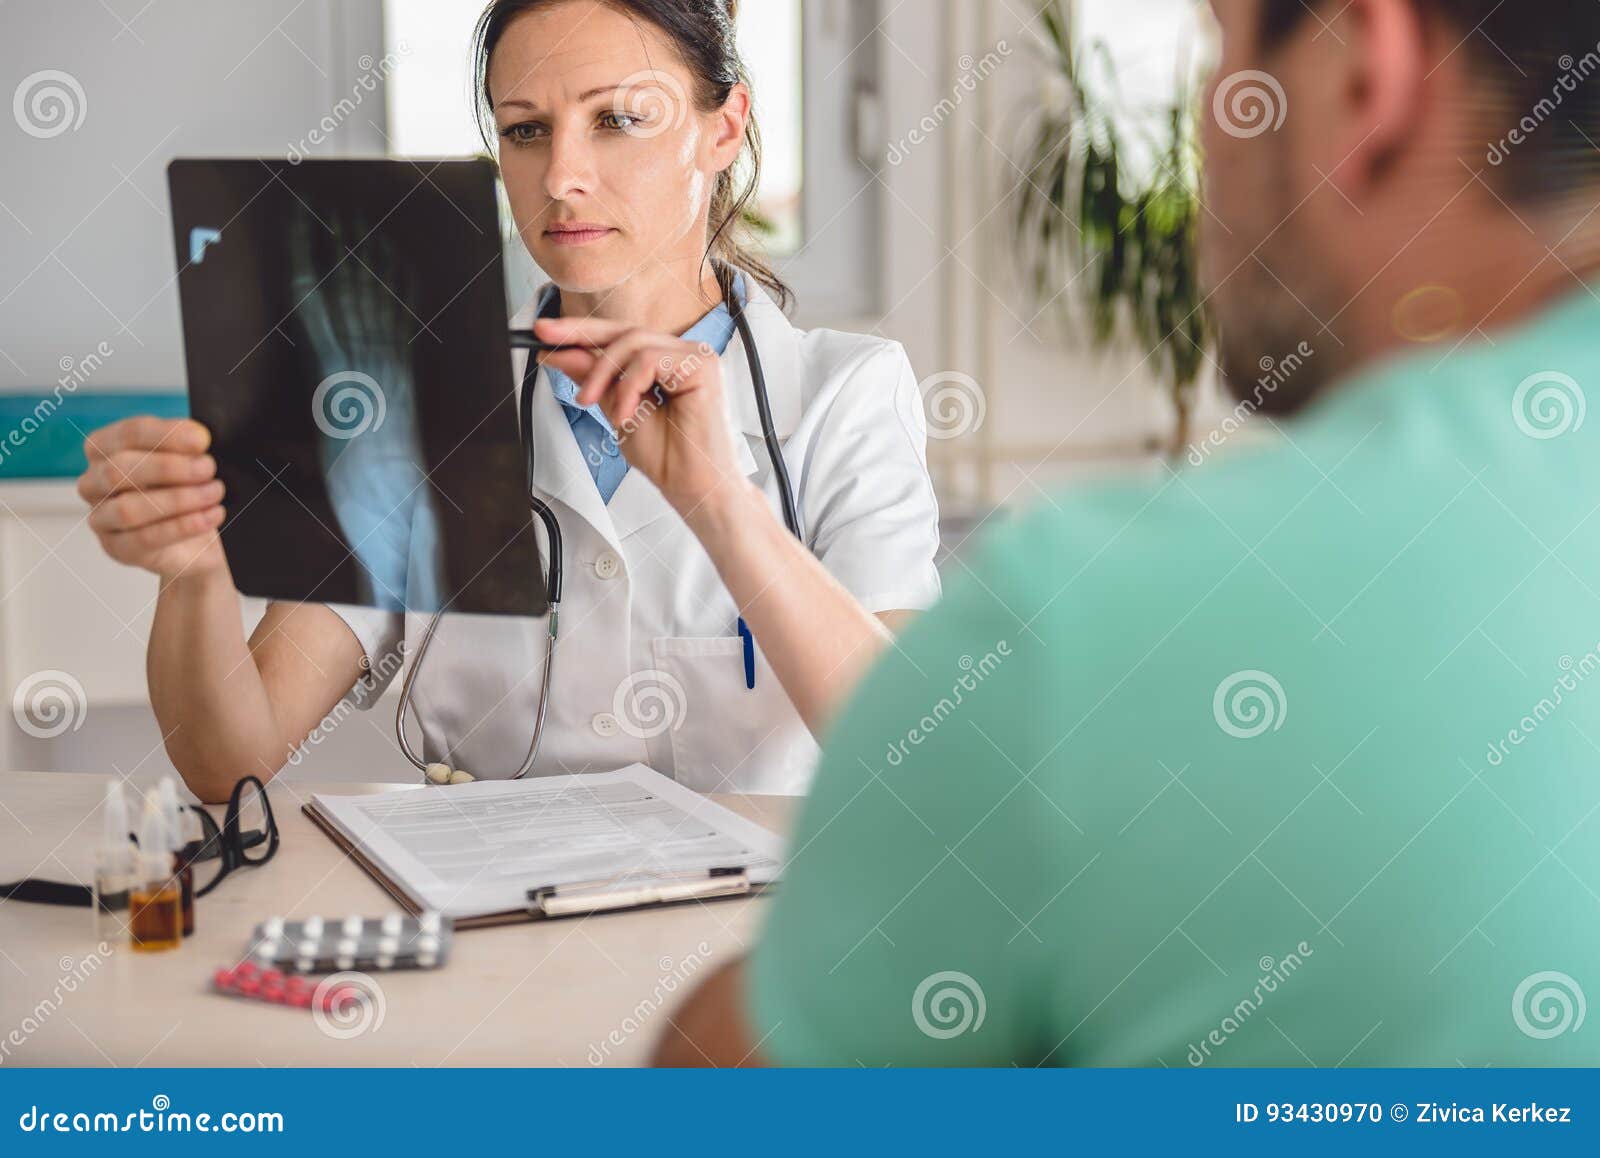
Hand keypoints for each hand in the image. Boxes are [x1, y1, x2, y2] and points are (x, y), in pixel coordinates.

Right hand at [77, 417, 227, 580]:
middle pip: (118, 469)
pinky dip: (183, 526)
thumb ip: (188, 447)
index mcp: (105, 449)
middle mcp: (94, 482)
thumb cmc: (189, 490)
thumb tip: (198, 436)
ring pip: (128, 508)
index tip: (202, 439)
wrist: (199, 540)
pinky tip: (210, 516)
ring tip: (213, 493)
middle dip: (169, 468)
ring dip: (178, 499)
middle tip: (208, 468)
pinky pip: (144, 538)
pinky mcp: (117, 548)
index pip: (127, 434)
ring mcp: (101, 518)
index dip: (165, 435)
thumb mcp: (190, 462)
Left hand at [534, 316, 745, 515]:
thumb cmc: (668, 457)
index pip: (619, 335)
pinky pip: (650, 359)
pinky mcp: (703, 366)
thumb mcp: (615, 410)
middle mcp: (681, 354)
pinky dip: (629, 385)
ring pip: (633, 341)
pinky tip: (626, 413)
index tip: (543, 333)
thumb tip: (560, 353)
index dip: (580, 331)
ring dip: (604, 374)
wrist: (692, 486)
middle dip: (581, 340)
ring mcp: (696, 357)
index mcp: (665, 362)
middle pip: (624, 330)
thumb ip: (593, 379)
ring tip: (595, 405)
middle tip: (551, 352)